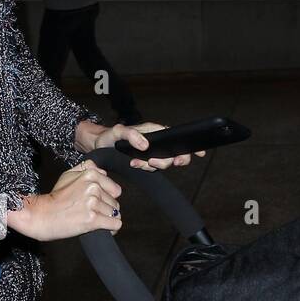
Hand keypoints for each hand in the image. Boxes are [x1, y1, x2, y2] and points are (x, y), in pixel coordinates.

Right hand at [33, 159, 122, 240]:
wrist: (41, 215)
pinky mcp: (92, 219)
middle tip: (93, 213)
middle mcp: (93, 187)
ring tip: (95, 221)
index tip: (99, 203)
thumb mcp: (67, 175)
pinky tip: (104, 229)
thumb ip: (86, 169)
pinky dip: (111, 229)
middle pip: (115, 202)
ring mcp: (93, 203)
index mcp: (90, 174)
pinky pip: (115, 224)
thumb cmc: (54, 198)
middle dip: (107, 209)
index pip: (115, 189)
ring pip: (115, 214)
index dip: (108, 198)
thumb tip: (103, 172)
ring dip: (107, 219)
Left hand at [88, 121, 206, 171]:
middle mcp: (157, 142)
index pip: (177, 137)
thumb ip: (130, 134)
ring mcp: (153, 153)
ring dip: (151, 165)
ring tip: (137, 162)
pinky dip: (144, 168)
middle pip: (174, 155)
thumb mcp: (118, 131)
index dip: (189, 146)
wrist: (101, 146)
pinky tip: (134, 164)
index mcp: (156, 131)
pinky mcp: (146, 162)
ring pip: (163, 164)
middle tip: (153, 162)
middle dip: (168, 161)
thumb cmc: (110, 135)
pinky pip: (151, 169)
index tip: (198, 152)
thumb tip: (145, 144)